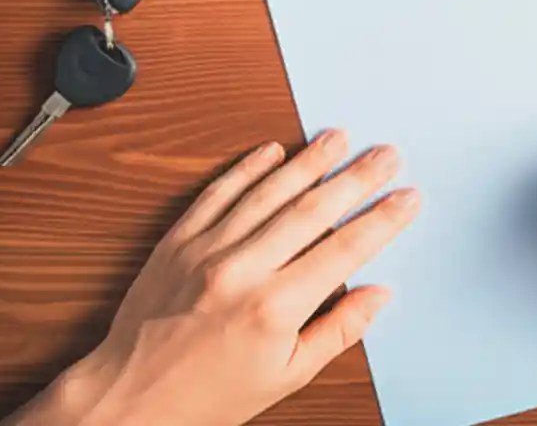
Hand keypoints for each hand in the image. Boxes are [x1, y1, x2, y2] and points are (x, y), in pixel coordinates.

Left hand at [2, 131, 419, 425]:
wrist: (129, 399)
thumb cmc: (208, 396)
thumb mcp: (286, 377)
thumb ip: (337, 331)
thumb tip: (377, 295)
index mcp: (274, 307)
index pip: (344, 249)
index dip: (382, 220)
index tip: (407, 197)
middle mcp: (242, 270)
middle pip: (313, 210)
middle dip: (356, 178)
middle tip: (386, 154)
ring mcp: (206, 250)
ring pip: (268, 192)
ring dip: (308, 161)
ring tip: (337, 138)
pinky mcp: (177, 242)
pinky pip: (217, 194)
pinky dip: (247, 169)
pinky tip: (272, 150)